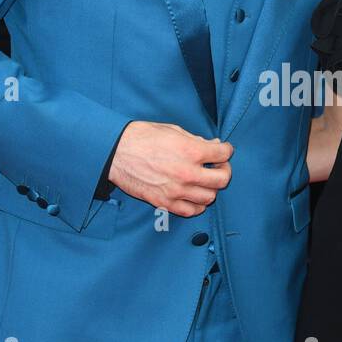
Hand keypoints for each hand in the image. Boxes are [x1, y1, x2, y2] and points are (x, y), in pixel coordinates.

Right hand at [108, 121, 232, 215]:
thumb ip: (196, 140)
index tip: (222, 150)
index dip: (226, 150)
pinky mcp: (164, 203)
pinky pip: (191, 210)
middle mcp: (187, 173)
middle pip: (222, 179)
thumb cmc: (142, 137)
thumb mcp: (173, 130)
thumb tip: (212, 145)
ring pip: (210, 197)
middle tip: (217, 167)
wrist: (116, 152)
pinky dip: (197, 205)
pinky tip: (194, 196)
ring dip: (210, 188)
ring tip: (204, 181)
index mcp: (191, 151)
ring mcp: (176, 191)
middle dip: (224, 171)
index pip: (224, 154)